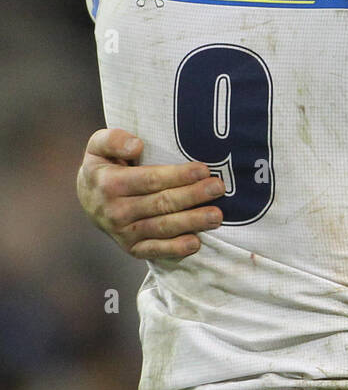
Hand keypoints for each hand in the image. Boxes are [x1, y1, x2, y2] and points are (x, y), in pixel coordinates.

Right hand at [76, 128, 224, 260]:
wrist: (87, 200)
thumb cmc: (103, 167)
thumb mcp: (98, 146)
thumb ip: (113, 139)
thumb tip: (136, 146)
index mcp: (110, 184)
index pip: (150, 180)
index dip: (178, 176)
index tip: (203, 170)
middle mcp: (116, 211)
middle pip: (161, 203)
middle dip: (193, 196)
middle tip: (218, 188)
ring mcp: (124, 233)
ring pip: (162, 227)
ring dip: (191, 222)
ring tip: (216, 215)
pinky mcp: (132, 248)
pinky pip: (154, 251)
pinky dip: (175, 249)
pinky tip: (195, 243)